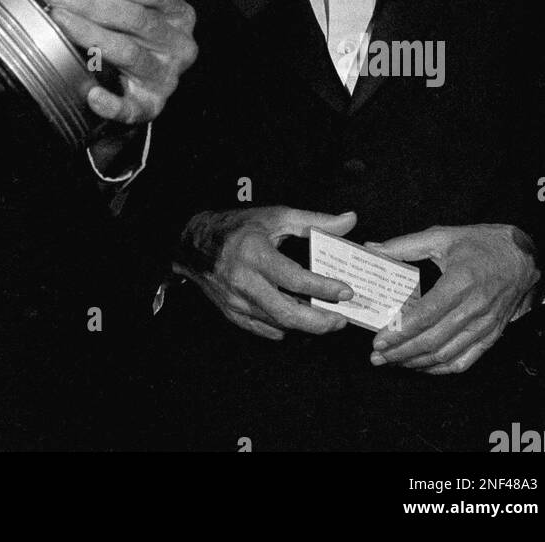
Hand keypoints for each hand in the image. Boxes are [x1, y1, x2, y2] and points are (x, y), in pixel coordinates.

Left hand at [46, 0, 197, 125]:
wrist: (136, 85)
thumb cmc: (129, 31)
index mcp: (178, 13)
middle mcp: (179, 45)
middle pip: (138, 20)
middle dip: (94, 6)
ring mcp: (166, 77)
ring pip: (129, 55)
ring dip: (92, 38)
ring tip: (62, 25)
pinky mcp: (150, 106)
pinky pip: (130, 107)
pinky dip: (110, 101)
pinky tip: (90, 91)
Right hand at [174, 207, 356, 338]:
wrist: (195, 243)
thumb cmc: (239, 227)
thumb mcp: (276, 217)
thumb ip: (314, 221)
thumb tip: (349, 220)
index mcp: (255, 253)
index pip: (295, 279)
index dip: (324, 288)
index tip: (346, 292)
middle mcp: (244, 280)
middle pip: (286, 312)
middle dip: (319, 321)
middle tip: (341, 320)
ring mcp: (236, 301)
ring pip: (277, 323)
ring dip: (304, 325)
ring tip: (325, 318)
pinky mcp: (231, 313)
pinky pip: (263, 329)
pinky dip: (283, 327)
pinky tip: (297, 321)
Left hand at [366, 224, 539, 373]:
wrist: (521, 257)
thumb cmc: (480, 244)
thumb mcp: (441, 237)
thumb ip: (404, 245)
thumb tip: (372, 248)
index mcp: (460, 282)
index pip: (425, 315)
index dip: (400, 331)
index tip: (378, 341)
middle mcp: (474, 308)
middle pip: (432, 340)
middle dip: (401, 352)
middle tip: (377, 357)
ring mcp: (485, 325)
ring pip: (446, 354)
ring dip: (417, 363)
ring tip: (393, 362)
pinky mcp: (491, 335)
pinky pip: (465, 360)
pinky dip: (441, 368)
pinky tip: (422, 366)